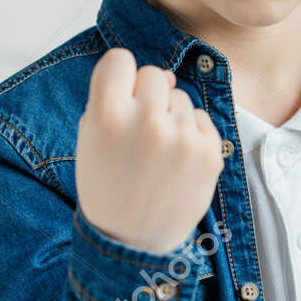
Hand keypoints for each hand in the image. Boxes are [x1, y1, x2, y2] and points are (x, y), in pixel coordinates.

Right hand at [75, 48, 223, 255]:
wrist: (133, 240)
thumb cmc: (108, 184)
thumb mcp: (92, 139)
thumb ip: (118, 97)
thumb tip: (169, 74)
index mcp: (107, 115)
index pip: (120, 60)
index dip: (120, 77)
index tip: (120, 98)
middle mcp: (146, 121)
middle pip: (154, 74)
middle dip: (148, 97)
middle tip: (139, 133)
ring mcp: (181, 136)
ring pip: (180, 97)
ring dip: (170, 118)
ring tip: (157, 155)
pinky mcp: (208, 151)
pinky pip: (200, 118)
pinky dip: (190, 135)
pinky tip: (176, 162)